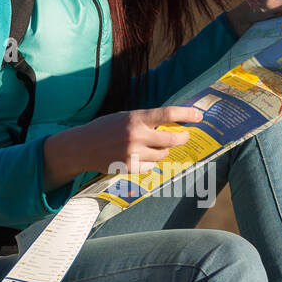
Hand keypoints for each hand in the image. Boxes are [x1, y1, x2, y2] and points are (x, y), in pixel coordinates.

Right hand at [43, 105, 204, 190]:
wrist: (82, 146)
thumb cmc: (105, 128)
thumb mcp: (125, 118)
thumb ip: (145, 121)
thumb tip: (171, 125)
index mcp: (135, 118)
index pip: (168, 114)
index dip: (186, 114)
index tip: (199, 116)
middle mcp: (136, 135)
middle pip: (171, 139)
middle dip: (182, 138)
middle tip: (185, 136)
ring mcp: (133, 153)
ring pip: (162, 155)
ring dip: (163, 151)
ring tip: (153, 147)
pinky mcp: (129, 167)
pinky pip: (150, 167)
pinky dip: (149, 163)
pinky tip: (139, 158)